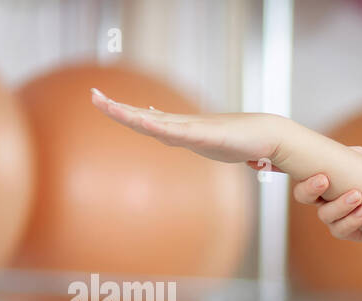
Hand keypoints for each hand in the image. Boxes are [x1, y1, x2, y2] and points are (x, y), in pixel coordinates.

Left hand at [90, 87, 286, 168]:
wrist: (267, 135)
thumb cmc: (240, 140)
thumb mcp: (206, 143)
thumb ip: (190, 140)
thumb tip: (172, 137)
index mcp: (181, 129)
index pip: (145, 119)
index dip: (122, 111)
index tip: (101, 100)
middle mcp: (184, 125)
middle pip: (145, 117)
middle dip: (118, 108)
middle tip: (94, 97)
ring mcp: (196, 128)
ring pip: (158, 122)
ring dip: (134, 115)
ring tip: (111, 107)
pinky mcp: (209, 134)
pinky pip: (182, 132)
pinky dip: (163, 128)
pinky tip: (148, 125)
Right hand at [291, 152, 361, 240]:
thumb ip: (352, 155)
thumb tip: (342, 152)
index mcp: (323, 177)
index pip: (302, 174)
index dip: (303, 176)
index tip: (321, 176)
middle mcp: (322, 197)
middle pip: (302, 195)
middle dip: (310, 188)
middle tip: (324, 180)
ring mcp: (332, 215)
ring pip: (324, 214)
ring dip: (339, 205)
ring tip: (357, 196)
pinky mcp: (344, 230)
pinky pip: (339, 229)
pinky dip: (351, 221)